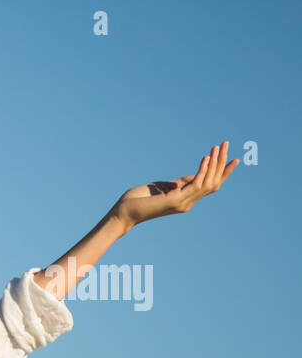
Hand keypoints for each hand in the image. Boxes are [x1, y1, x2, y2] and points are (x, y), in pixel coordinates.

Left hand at [110, 141, 238, 232]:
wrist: (123, 213)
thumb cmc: (138, 200)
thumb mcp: (163, 187)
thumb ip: (178, 183)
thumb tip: (192, 176)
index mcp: (185, 199)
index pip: (210, 185)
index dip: (223, 172)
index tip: (234, 158)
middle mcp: (187, 202)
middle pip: (213, 182)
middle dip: (221, 163)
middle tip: (225, 144)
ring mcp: (183, 203)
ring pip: (208, 182)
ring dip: (214, 163)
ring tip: (216, 147)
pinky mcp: (175, 201)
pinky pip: (195, 185)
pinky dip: (202, 170)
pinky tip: (205, 158)